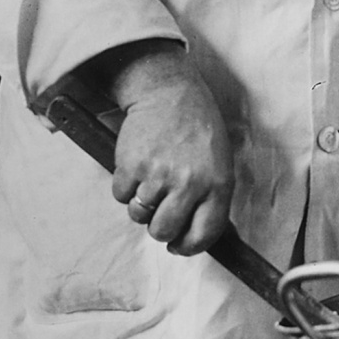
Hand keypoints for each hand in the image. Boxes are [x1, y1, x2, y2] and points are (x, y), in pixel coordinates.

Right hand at [93, 43, 233, 255]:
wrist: (167, 91)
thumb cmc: (196, 128)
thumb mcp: (219, 162)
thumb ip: (209, 197)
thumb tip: (190, 234)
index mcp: (217, 184)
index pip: (203, 234)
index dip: (187, 246)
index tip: (178, 245)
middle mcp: (189, 183)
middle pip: (163, 231)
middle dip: (158, 228)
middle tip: (159, 211)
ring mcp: (159, 175)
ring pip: (139, 215)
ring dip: (140, 205)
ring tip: (149, 181)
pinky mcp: (131, 165)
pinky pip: (120, 196)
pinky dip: (124, 187)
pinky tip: (136, 167)